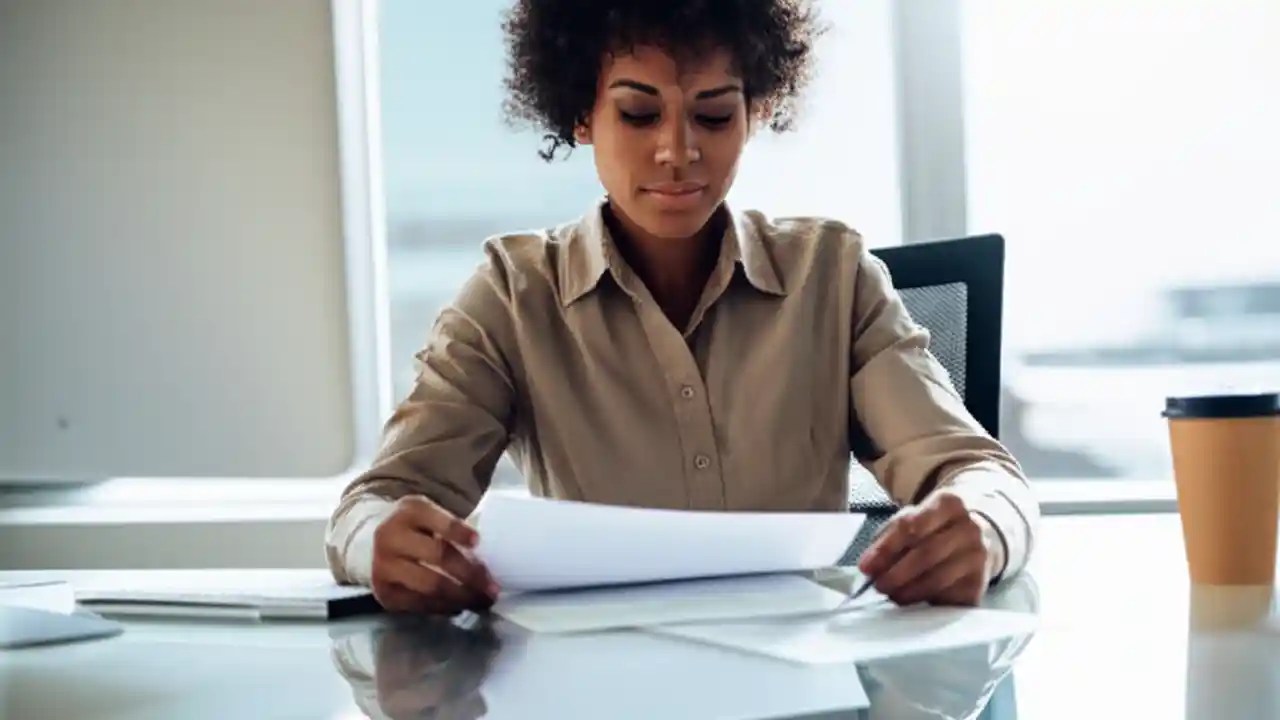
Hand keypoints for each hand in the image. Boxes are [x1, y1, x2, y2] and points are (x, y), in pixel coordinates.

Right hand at [371, 496, 499, 614]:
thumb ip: (454, 529)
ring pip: (430, 585)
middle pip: (438, 555)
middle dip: (471, 573)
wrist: (373, 544)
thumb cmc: (416, 529)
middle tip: (492, 587)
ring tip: (482, 600)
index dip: (458, 530)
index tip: (478, 541)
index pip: (435, 519)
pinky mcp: (383, 591)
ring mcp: (383, 565)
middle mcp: (391, 536)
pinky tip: (460, 606)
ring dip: (462, 596)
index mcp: (410, 511)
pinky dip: (444, 607)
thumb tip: (494, 553)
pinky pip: (419, 604)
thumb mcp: (431, 515)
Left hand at [857, 491, 993, 606]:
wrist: (981, 538)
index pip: (912, 525)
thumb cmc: (936, 529)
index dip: (886, 548)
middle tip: (878, 585)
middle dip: (897, 573)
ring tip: (892, 595)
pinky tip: (914, 602)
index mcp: (948, 503)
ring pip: (938, 578)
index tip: (866, 567)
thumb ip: (889, 537)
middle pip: (926, 553)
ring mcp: (979, 556)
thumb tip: (869, 566)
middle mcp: (969, 527)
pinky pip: (949, 597)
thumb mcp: (914, 519)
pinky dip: (927, 601)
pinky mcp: (980, 583)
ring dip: (909, 591)